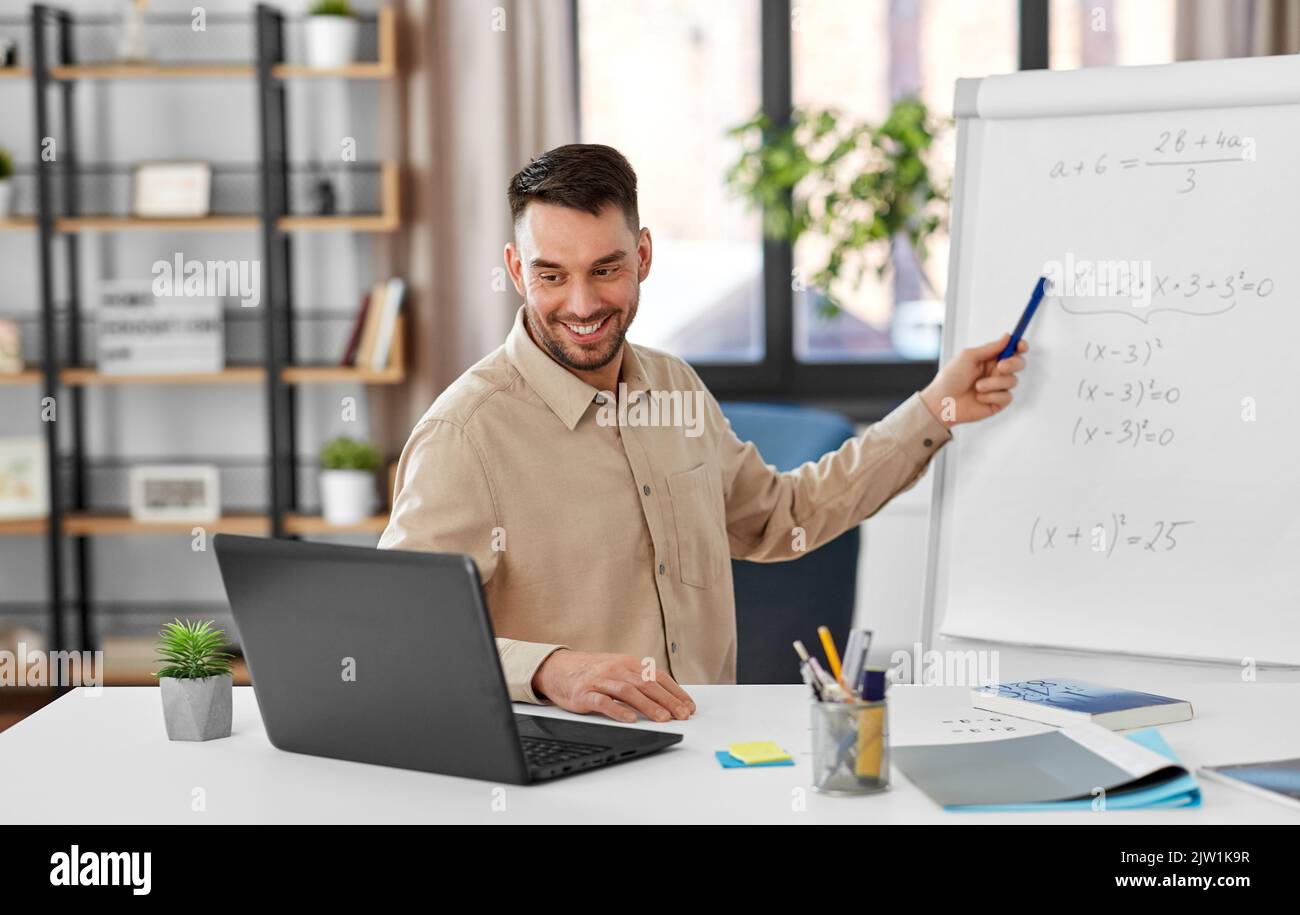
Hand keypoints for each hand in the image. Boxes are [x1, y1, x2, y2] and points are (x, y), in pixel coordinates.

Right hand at [532, 650, 695, 722]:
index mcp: (628, 663)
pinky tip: (629, 719)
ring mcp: (600, 680)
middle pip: (647, 684)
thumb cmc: (592, 672)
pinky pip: (603, 702)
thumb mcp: (618, 670)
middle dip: (668, 701)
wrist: (557, 668)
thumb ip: (638, 680)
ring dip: (648, 706)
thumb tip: (667, 697)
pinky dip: (618, 711)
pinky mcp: (584, 693)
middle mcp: (616, 669)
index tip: (688, 707)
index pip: (658, 677)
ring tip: (663, 719)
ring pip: (628, 692)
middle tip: (682, 715)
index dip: (675, 692)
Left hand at [920, 333, 1028, 426]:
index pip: (1012, 350)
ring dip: (994, 383)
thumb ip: (990, 348)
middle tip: (1000, 367)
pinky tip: (978, 398)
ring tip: (977, 387)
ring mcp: (998, 388)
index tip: (1021, 345)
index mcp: (990, 359)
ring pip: (1012, 381)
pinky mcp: (998, 403)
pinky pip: (1007, 396)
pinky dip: (992, 396)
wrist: (942, 402)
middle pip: (1019, 364)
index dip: (1020, 346)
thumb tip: (1008, 336)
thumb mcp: (969, 356)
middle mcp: (996, 372)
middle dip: (1013, 364)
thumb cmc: (951, 378)